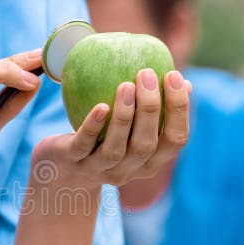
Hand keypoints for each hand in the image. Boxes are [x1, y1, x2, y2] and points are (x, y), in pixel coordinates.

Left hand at [32, 69, 190, 188]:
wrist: (62, 170)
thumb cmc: (104, 140)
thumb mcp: (131, 130)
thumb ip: (153, 110)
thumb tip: (181, 81)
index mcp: (149, 162)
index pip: (175, 140)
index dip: (179, 110)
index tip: (174, 75)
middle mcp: (128, 170)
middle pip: (146, 145)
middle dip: (151, 108)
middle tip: (147, 74)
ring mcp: (99, 169)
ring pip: (116, 149)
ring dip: (124, 117)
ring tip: (126, 85)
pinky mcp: (73, 161)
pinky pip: (84, 144)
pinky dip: (93, 126)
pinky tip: (101, 107)